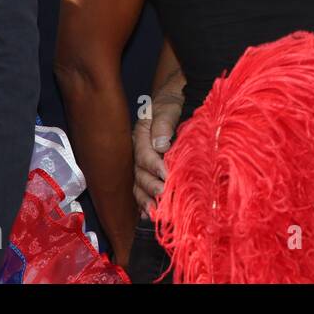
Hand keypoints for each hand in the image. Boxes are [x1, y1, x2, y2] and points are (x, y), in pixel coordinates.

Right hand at [133, 92, 181, 218]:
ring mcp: (141, 163)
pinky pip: (141, 190)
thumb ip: (164, 123)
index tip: (167, 174)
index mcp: (141, 135)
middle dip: (151, 186)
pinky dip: (143, 203)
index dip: (154, 166)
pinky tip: (148, 215)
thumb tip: (160, 145)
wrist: (175, 98)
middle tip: (164, 195)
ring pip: (138, 185)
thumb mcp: (169, 107)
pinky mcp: (148, 172)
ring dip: (146, 200)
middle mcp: (138, 151)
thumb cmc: (173, 102)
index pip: (144, 155)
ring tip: (155, 212)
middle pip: (139, 173)